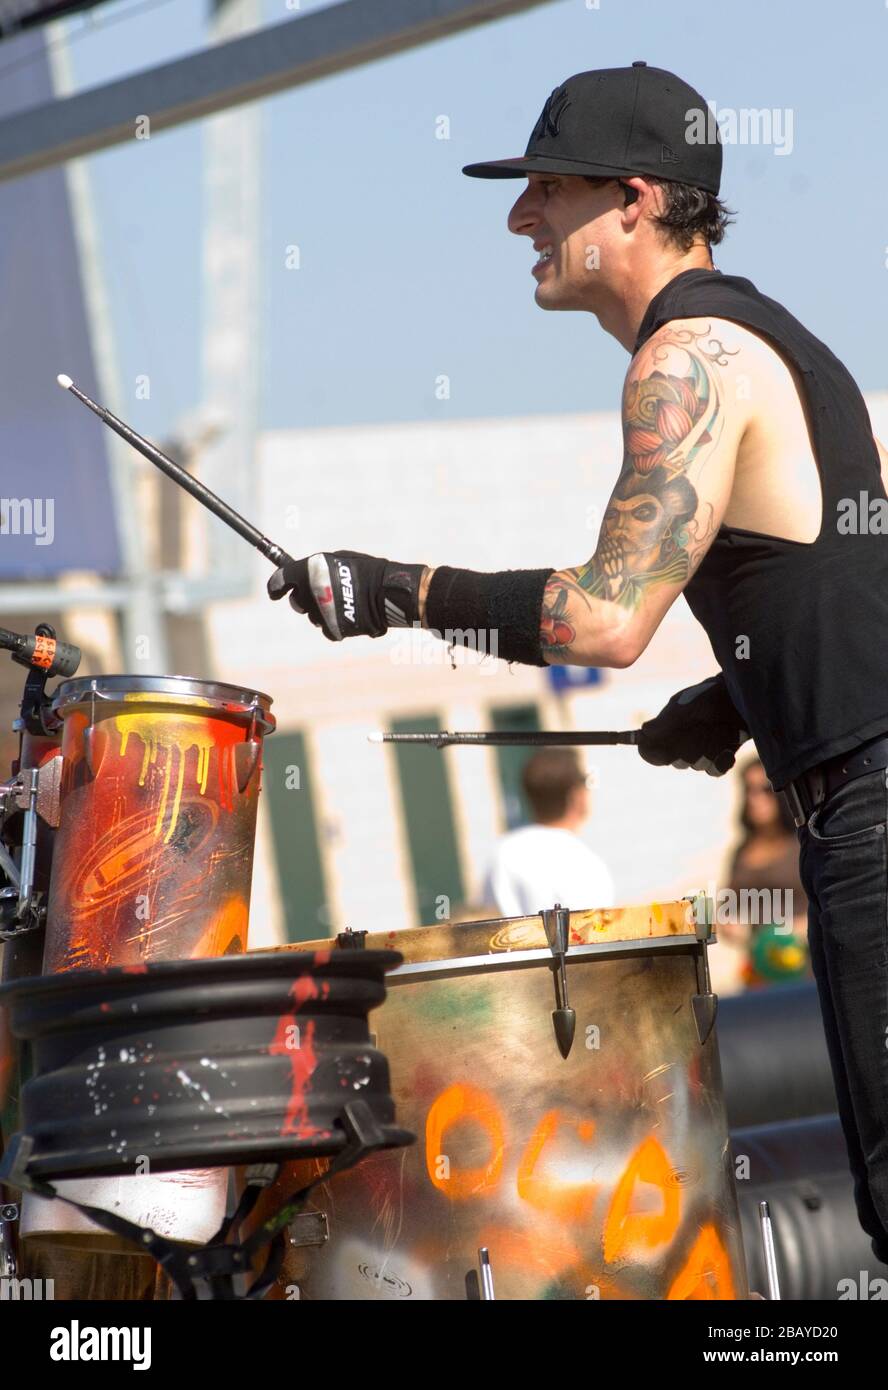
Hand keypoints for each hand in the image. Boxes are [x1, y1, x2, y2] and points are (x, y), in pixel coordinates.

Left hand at [267, 550, 424, 641]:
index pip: (281, 580)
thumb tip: (303, 577)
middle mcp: (311, 592)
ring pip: (313, 617)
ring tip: (343, 602)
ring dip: (322, 611)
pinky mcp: (333, 629)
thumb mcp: (339, 559)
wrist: (387, 591)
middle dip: (303, 599)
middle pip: (296, 602)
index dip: (276, 587)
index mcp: (310, 570)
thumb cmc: (367, 570)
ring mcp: (322, 613)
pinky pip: (327, 629)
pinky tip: (348, 614)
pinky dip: (335, 624)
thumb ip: (317, 569)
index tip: (276, 592)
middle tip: (318, 595)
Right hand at [638, 673, 749, 775]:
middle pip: (677, 762)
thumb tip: (643, 731)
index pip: (649, 752)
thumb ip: (667, 721)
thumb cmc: (708, 696)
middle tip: (701, 725)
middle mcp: (680, 745)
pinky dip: (722, 760)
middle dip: (691, 746)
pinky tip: (728, 749)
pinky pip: (714, 770)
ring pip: (698, 764)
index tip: (662, 752)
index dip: (653, 755)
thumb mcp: (685, 706)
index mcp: (665, 731)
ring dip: (710, 746)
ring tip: (719, 727)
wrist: (738, 696)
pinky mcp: (719, 759)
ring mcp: (700, 753)